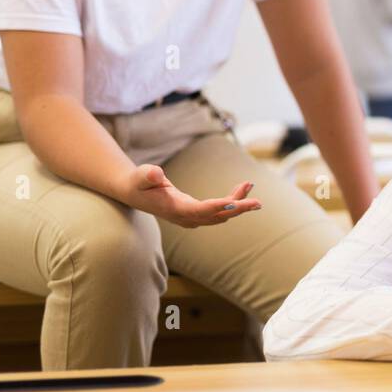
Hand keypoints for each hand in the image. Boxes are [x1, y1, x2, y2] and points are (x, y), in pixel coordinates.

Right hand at [120, 165, 261, 228]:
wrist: (133, 193)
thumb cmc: (138, 183)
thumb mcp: (140, 176)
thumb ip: (147, 175)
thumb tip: (156, 174)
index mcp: (175, 209)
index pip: (200, 211)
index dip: (219, 207)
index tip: (236, 202)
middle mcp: (186, 217)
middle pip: (217, 216)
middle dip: (238, 209)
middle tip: (258, 202)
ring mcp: (191, 218)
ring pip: (221, 215)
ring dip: (238, 204)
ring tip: (251, 186)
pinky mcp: (195, 214)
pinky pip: (218, 211)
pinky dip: (232, 202)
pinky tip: (241, 190)